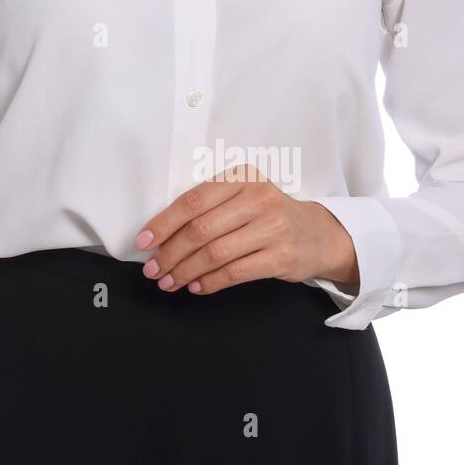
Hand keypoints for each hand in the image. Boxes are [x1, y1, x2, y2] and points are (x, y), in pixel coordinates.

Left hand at [133, 164, 358, 296]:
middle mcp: (258, 198)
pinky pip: (236, 272)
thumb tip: (161, 236)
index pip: (193, 201)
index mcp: (241, 177)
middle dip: (171, 253)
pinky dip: (211, 282)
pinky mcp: (282, 256)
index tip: (143, 242)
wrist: (320, 234)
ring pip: (215, 253)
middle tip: (153, 270)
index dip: (164, 223)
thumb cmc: (268, 215)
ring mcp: (273, 227)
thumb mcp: (243, 197)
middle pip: (201, 229)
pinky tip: (196, 287)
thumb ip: (209, 208)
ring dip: (186, 271)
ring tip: (169, 282)